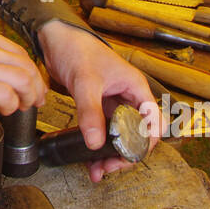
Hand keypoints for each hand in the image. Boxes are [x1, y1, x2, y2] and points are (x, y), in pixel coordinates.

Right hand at [0, 21, 46, 113]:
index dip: (30, 72)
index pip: (18, 52)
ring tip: (24, 109)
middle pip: (26, 66)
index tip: (30, 86)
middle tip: (35, 101)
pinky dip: (12, 106)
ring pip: (22, 79)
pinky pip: (5, 95)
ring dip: (29, 97)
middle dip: (36, 86)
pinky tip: (5, 111)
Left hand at [37, 21, 161, 183]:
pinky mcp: (98, 107)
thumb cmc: (77, 49)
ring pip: (119, 136)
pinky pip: (103, 131)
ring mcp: (113, 103)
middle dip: (125, 154)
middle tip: (108, 167)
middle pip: (137, 135)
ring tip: (97, 170)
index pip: (154, 123)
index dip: (145, 143)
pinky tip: (88, 159)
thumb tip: (95, 142)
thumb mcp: (85, 81)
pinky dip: (97, 146)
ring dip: (110, 154)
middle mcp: (128, 97)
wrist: (55, 38)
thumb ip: (90, 111)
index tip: (127, 156)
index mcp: (136, 88)